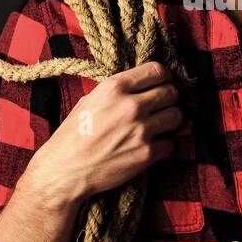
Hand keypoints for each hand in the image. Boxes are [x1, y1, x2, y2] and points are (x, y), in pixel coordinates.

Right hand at [22, 61, 182, 209]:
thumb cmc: (72, 136)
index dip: (164, 76)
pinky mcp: (147, 154)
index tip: (163, 83)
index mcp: (114, 87)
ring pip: (177, 116)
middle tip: (161, 107)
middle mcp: (131, 106)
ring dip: (171, 121)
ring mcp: (141, 130)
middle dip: (169, 99)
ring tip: (159, 126)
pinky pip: (171, 144)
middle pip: (171, 92)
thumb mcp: (90, 101)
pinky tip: (152, 147)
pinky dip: (165, 146)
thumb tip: (142, 87)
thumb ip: (117, 92)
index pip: (156, 70)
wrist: (65, 171)